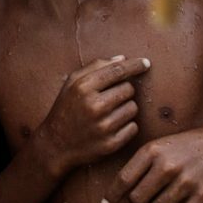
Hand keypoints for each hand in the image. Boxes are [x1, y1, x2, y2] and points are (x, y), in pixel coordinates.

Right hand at [29, 55, 147, 178]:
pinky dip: (127, 126)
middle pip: (129, 89)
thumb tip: (122, 59)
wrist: (56, 143)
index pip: (117, 71)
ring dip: (125, 108)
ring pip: (133, 108)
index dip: (134, 65)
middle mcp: (94, 106)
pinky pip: (133, 128)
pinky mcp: (111, 144)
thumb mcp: (72, 83)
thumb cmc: (66, 108)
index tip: (146, 62)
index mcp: (83, 87)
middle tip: (110, 97)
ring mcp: (104, 127)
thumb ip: (94, 67)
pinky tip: (112, 126)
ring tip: (109, 113)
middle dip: (123, 90)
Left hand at [106, 125, 202, 202]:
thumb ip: (138, 165)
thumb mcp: (157, 147)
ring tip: (162, 198)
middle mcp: (167, 166)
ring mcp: (185, 182)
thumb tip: (118, 190)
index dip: (113, 194)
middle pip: (138, 199)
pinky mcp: (202, 196)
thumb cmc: (183, 147)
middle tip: (145, 197)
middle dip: (137, 202)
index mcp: (152, 151)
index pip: (124, 179)